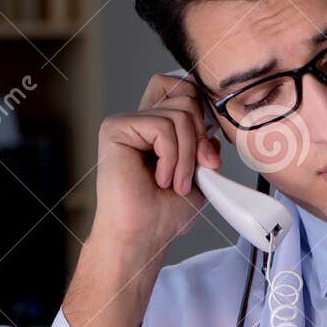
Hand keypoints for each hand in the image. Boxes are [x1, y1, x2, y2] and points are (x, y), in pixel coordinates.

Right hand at [90, 73, 221, 253]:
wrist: (141, 237)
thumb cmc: (162, 216)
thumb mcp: (197, 175)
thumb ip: (203, 146)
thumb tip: (211, 129)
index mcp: (155, 129)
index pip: (183, 89)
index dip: (202, 112)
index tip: (206, 152)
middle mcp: (139, 121)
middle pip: (186, 97)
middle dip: (200, 137)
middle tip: (196, 170)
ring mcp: (126, 123)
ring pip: (179, 114)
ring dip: (187, 156)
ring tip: (174, 183)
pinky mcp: (116, 129)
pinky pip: (162, 127)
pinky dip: (171, 157)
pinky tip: (159, 179)